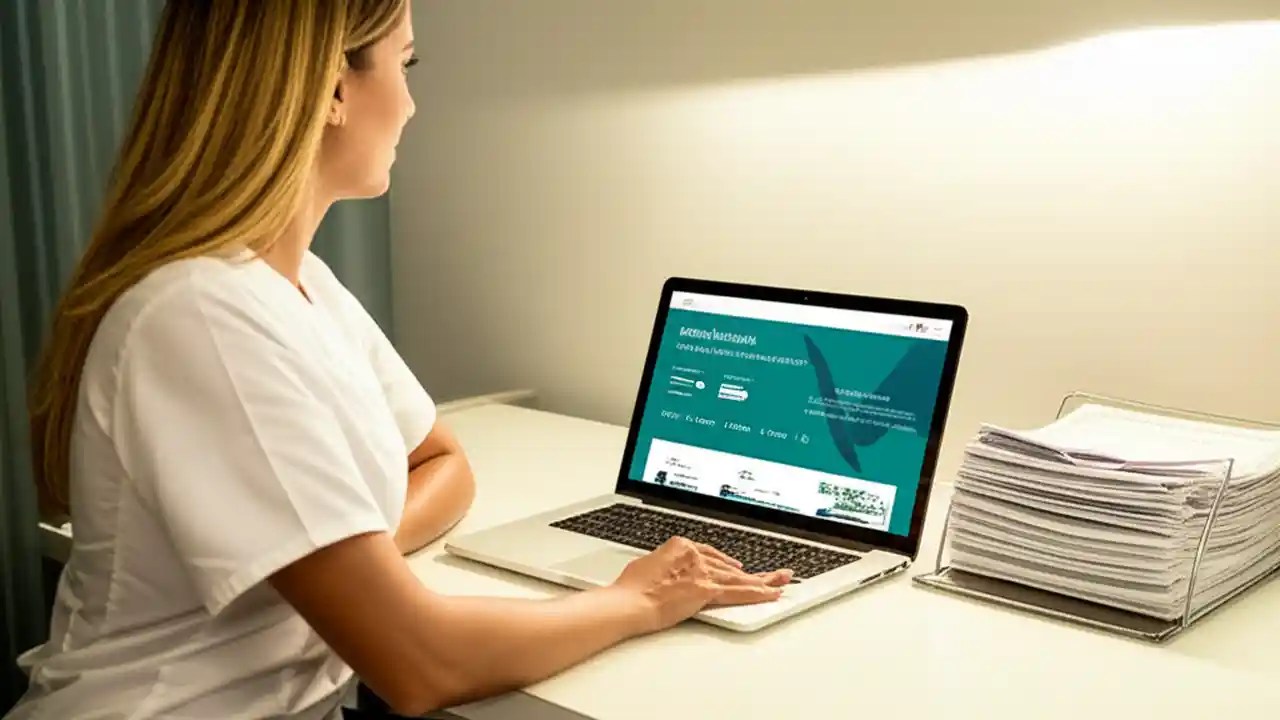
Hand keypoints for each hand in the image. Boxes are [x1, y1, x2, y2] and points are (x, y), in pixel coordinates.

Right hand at [610, 536, 792, 632]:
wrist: (630, 602)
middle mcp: (694, 556)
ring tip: (781, 581)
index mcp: (680, 545)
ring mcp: (703, 572)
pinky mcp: (707, 590)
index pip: (710, 554)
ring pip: (739, 578)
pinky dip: (758, 593)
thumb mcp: (648, 564)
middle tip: (775, 573)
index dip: (726, 563)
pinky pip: (739, 592)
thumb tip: (669, 572)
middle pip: (729, 566)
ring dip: (763, 580)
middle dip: (752, 572)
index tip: (736, 569)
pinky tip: (771, 593)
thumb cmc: (632, 588)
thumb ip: (666, 564)